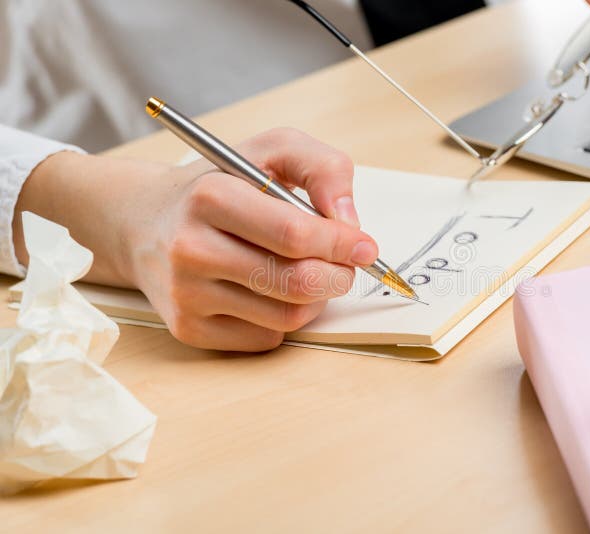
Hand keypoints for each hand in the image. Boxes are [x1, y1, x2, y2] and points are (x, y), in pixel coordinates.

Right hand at [14, 129, 377, 351]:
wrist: (145, 222)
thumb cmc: (220, 184)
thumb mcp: (271, 151)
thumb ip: (322, 168)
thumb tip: (349, 221)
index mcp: (211, 197)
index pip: (295, 235)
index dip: (342, 244)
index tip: (364, 246)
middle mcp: (191, 249)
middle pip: (296, 283)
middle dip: (338, 276)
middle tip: (344, 265)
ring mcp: (186, 295)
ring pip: (288, 317)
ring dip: (316, 299)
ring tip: (308, 273)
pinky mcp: (188, 329)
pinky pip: (266, 339)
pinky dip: (286, 319)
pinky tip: (274, 292)